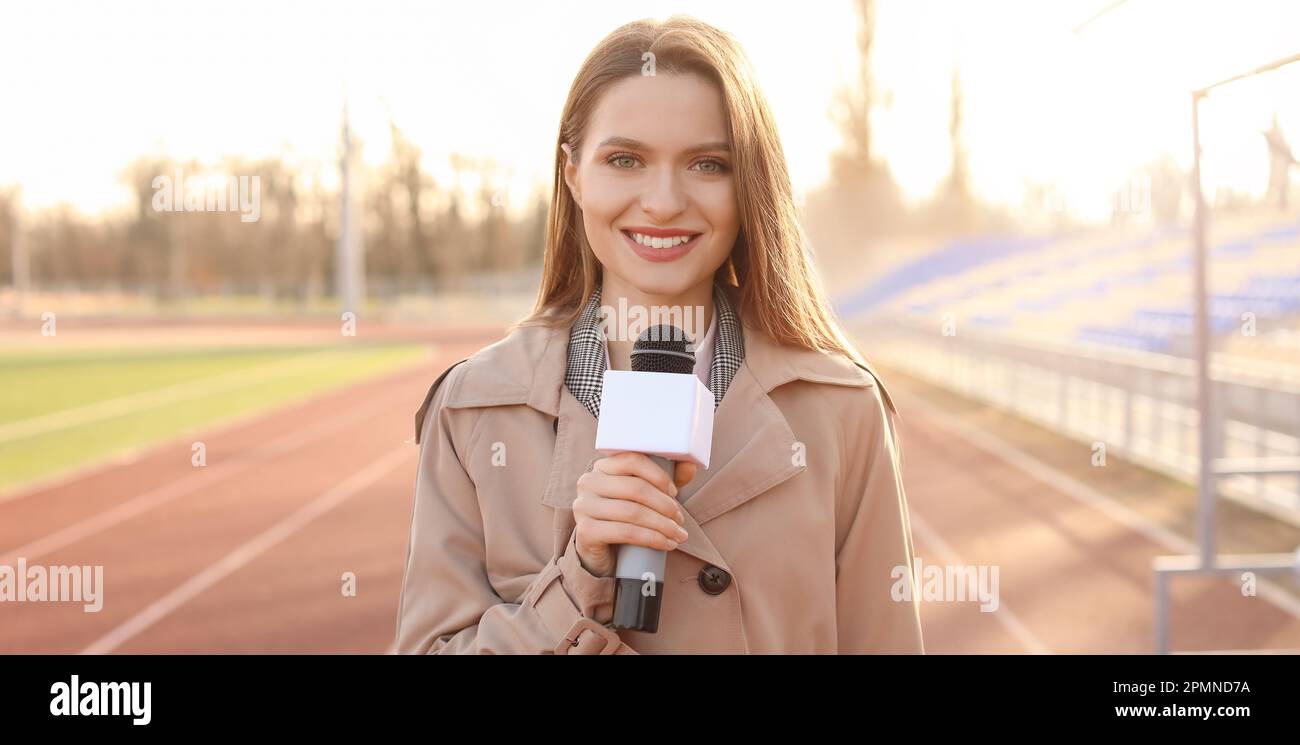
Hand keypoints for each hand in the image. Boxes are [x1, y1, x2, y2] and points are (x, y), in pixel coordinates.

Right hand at [571, 452, 697, 577]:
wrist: (602, 551)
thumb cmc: (626, 517)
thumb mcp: (646, 496)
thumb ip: (667, 479)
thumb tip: (691, 466)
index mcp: (602, 467)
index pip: (633, 460)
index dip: (659, 475)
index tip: (674, 492)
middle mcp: (589, 482)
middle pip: (636, 488)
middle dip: (665, 505)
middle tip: (680, 520)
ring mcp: (583, 506)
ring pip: (633, 512)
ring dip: (663, 525)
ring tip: (678, 534)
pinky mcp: (585, 531)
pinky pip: (626, 532)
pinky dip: (652, 539)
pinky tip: (666, 544)